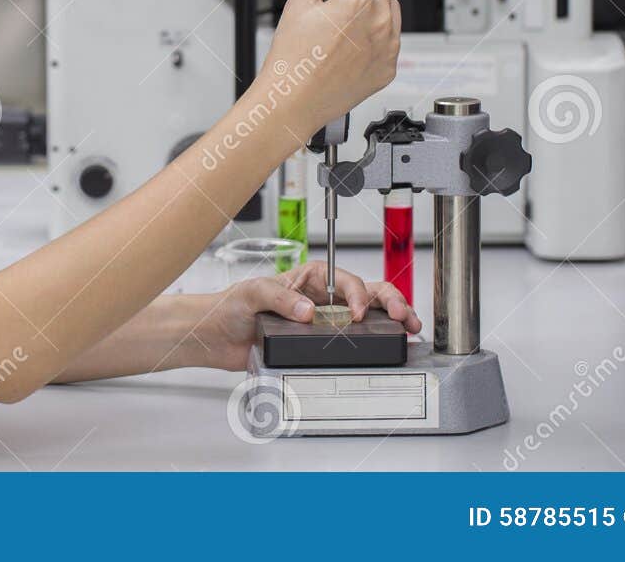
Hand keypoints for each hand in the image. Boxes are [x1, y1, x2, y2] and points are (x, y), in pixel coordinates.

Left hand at [192, 260, 420, 370]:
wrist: (215, 337)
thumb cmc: (230, 307)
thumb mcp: (252, 292)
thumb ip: (280, 298)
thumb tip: (309, 310)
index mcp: (310, 277)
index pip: (345, 280)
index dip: (356, 295)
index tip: (356, 313)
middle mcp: (322, 297)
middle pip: (366, 293)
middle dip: (390, 301)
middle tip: (402, 315)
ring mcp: (324, 321)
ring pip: (368, 315)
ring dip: (391, 318)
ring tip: (409, 327)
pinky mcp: (319, 343)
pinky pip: (352, 342)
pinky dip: (375, 340)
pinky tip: (390, 345)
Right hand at [258, 0, 401, 139]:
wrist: (294, 102)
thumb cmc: (291, 61)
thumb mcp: (298, 7)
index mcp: (355, 2)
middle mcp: (378, 22)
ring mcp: (387, 47)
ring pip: (391, 8)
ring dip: (374, 0)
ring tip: (349, 10)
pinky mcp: (387, 67)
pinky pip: (391, 38)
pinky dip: (379, 30)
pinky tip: (356, 36)